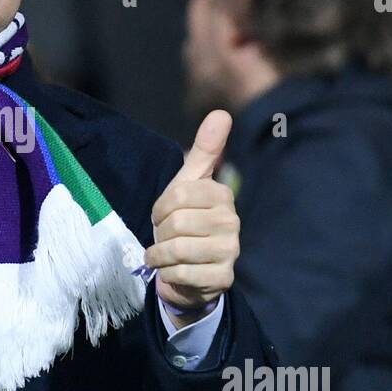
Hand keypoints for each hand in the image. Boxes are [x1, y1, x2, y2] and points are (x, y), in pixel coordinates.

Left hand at [146, 110, 239, 309]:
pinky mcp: (223, 279)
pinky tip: (172, 272)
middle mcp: (232, 222)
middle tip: (164, 237)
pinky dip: (167, 274)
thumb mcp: (190, 183)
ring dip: (160, 255)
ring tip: (162, 256)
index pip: (178, 194)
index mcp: (222, 195)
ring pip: (178, 249)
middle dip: (160, 233)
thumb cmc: (186, 221)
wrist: (188, 271)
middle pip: (176, 222)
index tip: (163, 215)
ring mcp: (230, 251)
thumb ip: (205, 149)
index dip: (160, 207)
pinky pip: (182, 273)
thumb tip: (221, 112)